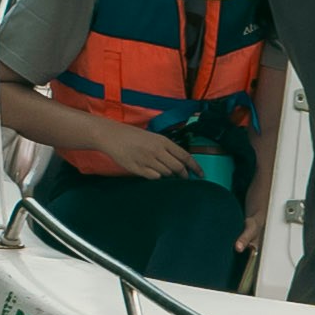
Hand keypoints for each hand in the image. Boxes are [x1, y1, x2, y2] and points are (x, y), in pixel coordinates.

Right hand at [61, 116, 194, 181]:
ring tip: (160, 169)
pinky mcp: (138, 168)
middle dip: (182, 175)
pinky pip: (153, 177)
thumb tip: (180, 163)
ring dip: (167, 175)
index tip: (201, 174)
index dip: (195, 167)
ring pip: (166, 174)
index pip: (185, 156)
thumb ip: (166, 149)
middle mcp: (157, 151)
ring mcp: (148, 160)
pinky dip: (155, 177)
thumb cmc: (133, 137)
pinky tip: (149, 171)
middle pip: (178, 168)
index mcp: (163, 141)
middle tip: (182, 178)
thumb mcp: (153, 138)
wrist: (112, 136)